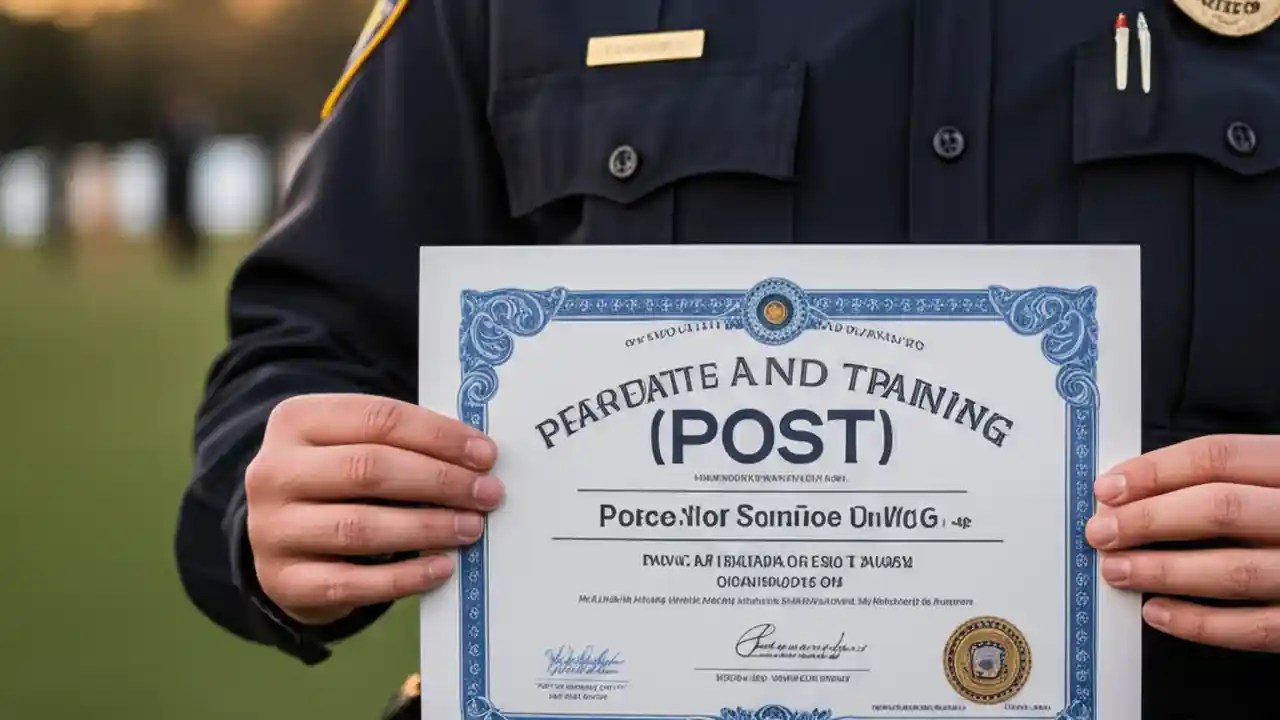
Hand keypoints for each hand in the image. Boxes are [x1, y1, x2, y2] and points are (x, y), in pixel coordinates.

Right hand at [244, 394, 502, 625]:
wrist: (281, 540)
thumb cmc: (338, 483)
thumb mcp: (352, 445)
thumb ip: (402, 443)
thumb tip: (478, 460)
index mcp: (295, 421)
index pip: (377, 419)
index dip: (438, 436)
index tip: (486, 454)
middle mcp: (273, 472)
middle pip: (368, 469)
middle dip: (439, 481)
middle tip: (487, 493)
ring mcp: (271, 529)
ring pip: (359, 527)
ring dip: (428, 527)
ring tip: (472, 527)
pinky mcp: (283, 581)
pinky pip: (352, 582)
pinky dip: (405, 577)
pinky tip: (443, 567)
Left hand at [1086, 435, 1279, 651]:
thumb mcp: (1277, 475)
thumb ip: (1227, 476)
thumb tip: (1136, 488)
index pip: (1219, 458)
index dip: (1155, 471)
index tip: (1108, 488)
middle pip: (1219, 510)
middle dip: (1149, 521)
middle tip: (1101, 531)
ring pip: (1234, 571)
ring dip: (1164, 571)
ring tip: (1117, 569)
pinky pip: (1255, 627)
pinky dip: (1200, 623)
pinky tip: (1157, 613)